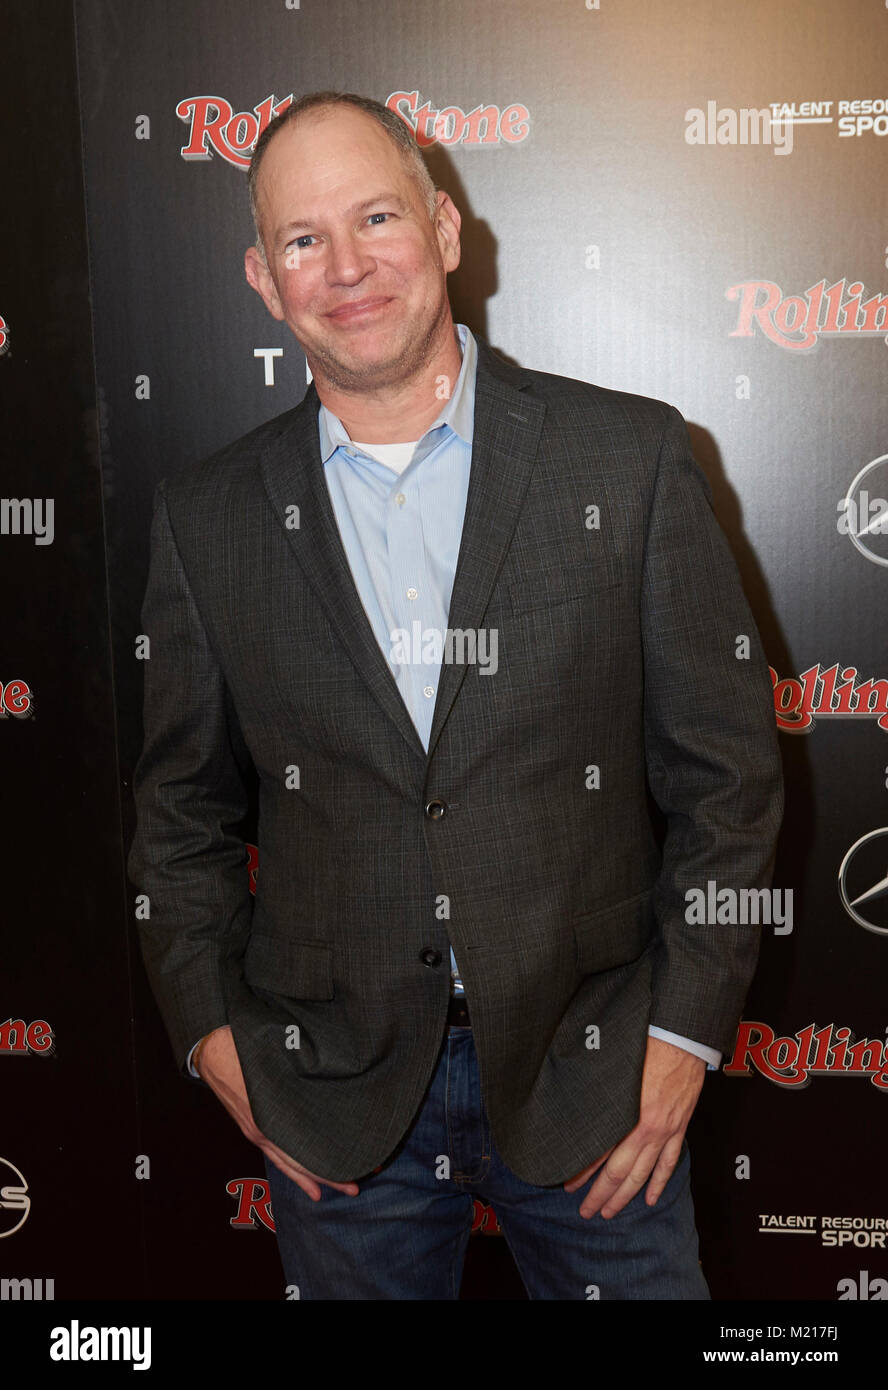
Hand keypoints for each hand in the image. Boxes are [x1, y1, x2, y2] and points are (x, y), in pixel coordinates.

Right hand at [195, 1025, 359, 1201]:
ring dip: (309, 1176)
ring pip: (286, 1164)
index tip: (351, 1178)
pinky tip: (302, 1174)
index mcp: (269, 1121)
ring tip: (332, 1188)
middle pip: (298, 1165)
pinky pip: (275, 1154)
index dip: (327, 1171)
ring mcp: (256, 1131)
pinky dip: (291, 1168)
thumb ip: (300, 1070)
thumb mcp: (275, 1058)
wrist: (212, 1051)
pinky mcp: (253, 1127)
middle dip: (327, 1178)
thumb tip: (329, 1072)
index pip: (302, 1158)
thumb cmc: (245, 1050)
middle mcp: (263, 1132)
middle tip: (353, 1189)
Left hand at [563, 1035, 705, 1218]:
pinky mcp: (678, 1127)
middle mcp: (646, 1128)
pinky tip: (649, 1199)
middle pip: (620, 1172)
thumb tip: (576, 1111)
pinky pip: (668, 1162)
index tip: (568, 1185)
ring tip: (609, 1212)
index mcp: (627, 1113)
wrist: (682, 1036)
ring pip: (643, 1174)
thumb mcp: (614, 1068)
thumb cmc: (646, 1043)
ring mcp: (665, 1131)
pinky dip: (658, 1183)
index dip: (583, 1172)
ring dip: (625, 1196)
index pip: (600, 1153)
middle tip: (585, 1211)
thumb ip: (598, 1094)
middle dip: (601, 1194)